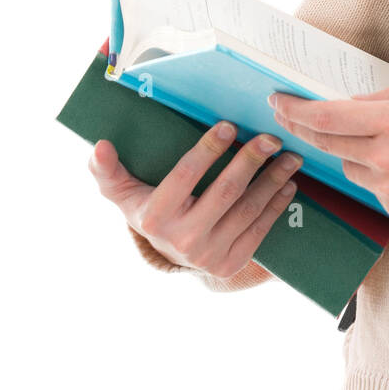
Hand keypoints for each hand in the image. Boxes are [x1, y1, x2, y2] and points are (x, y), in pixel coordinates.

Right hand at [89, 122, 301, 281]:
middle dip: (251, 161)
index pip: (185, 175)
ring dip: (273, 180)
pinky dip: (277, 204)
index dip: (208, 149)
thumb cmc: (149, 209)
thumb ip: (107, 170)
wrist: (169, 254)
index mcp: (155, 217)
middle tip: (270, 138)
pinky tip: (288, 183)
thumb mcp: (123, 192)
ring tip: (290, 157)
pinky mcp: (231, 264)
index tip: (230, 126)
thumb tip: (99, 146)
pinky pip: (260, 229)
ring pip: (248, 210)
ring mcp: (209, 255)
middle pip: (225, 192)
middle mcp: (182, 240)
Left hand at [269, 84, 388, 226]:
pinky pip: (370, 186)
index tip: (277, 100)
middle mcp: (384, 156)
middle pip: (325, 142)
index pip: (327, 116)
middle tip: (288, 115)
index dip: (295, 109)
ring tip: (381, 142)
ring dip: (349, 151)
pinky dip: (375, 173)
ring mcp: (388, 186)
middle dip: (303, 127)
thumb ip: (385, 98)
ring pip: (347, 165)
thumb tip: (350, 104)